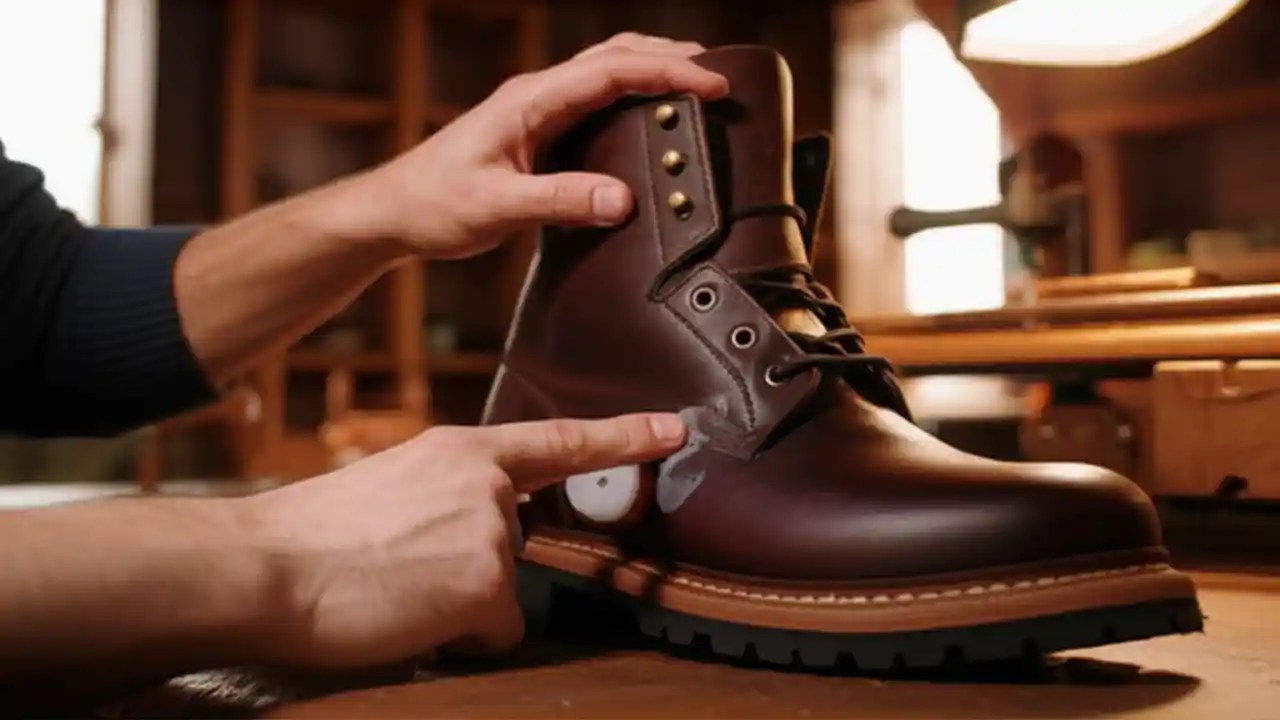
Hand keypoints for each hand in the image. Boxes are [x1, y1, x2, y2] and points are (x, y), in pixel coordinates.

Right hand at [240, 412, 686, 667]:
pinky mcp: (488, 584)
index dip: (623, 436)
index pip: (557, 442)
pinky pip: (494, 630)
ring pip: (501, 592)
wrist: (264, 566)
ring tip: (393, 590)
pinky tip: (410, 618)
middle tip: (398, 569)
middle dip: (469, 570)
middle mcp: (487, 485)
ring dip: (458, 604)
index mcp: (460, 451)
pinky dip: (458, 637)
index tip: (675, 430)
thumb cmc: (309, 534)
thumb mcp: (391, 485)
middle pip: (513, 546)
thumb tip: (463, 537)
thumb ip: (445, 496)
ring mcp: (492, 533)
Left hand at [339, 33, 727, 258]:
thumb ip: (559, 200)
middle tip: (718, 75)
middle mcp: (537, 96)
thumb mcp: (497, 207)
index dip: (665, 73)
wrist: (394, 213)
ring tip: (696, 84)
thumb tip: (622, 200)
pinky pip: (595, 102)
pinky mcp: (538, 133)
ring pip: (605, 72)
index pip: (610, 70)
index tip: (711, 84)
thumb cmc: (434, 204)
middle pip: (614, 56)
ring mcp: (537, 111)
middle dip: (668, 58)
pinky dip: (631, 97)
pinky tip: (650, 116)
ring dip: (651, 71)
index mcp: (530, 100)